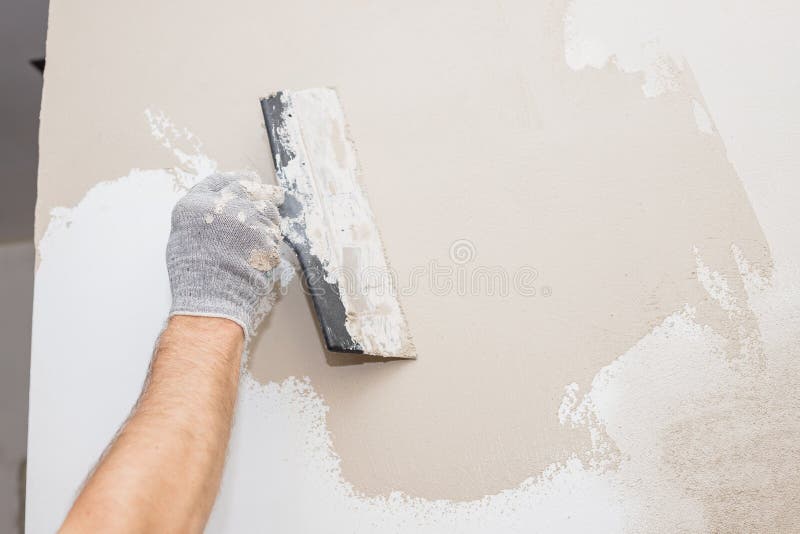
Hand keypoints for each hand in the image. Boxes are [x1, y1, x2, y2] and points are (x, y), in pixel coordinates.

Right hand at [166, 173, 285, 336]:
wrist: (212, 294)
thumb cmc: (192, 274)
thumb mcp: (183, 237)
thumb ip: (201, 219)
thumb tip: (216, 214)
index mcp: (196, 203)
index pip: (217, 181)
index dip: (233, 179)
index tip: (244, 179)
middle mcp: (223, 204)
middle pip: (246, 187)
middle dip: (259, 188)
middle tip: (270, 191)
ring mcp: (249, 217)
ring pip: (266, 206)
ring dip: (270, 211)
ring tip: (272, 217)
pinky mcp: (269, 234)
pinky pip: (275, 230)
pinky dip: (274, 234)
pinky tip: (270, 242)